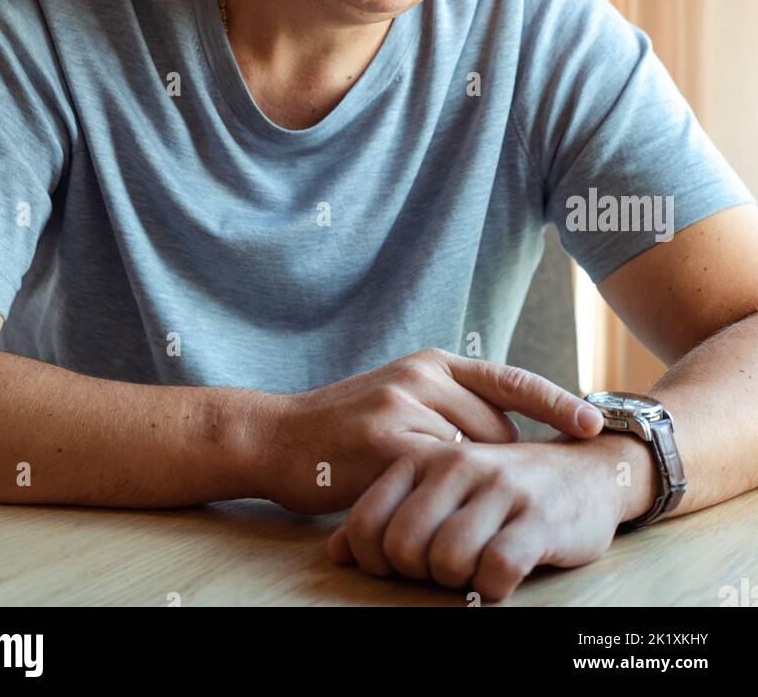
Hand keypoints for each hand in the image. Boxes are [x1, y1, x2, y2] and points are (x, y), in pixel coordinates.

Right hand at [254, 350, 603, 513]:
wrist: (276, 437)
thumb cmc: (344, 425)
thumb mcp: (401, 396)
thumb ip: (449, 407)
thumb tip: (508, 435)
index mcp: (432, 363)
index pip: (509, 380)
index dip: (556, 403)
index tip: (595, 424)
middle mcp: (423, 376)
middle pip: (496, 430)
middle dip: (498, 466)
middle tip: (486, 492)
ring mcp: (403, 407)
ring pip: (470, 457)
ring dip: (468, 487)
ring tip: (449, 502)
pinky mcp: (385, 443)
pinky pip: (437, 478)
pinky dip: (442, 498)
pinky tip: (430, 509)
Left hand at [327, 436, 625, 600]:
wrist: (588, 471)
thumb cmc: (504, 490)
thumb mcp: (443, 489)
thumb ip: (391, 512)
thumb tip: (337, 554)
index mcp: (428, 455)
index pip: (366, 520)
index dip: (372, 560)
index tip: (394, 568)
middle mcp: (460, 463)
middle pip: (403, 545)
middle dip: (416, 573)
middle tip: (440, 570)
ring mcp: (500, 489)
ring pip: (446, 559)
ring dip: (456, 582)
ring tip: (472, 570)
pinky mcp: (538, 518)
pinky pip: (497, 570)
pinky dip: (492, 588)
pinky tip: (500, 578)